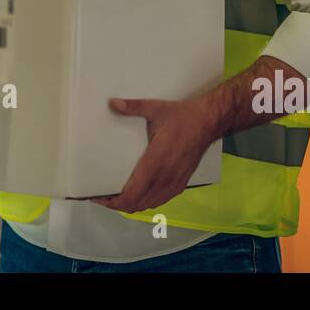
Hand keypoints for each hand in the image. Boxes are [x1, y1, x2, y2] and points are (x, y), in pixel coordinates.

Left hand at [91, 95, 219, 213]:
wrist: (209, 122)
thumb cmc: (182, 116)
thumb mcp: (156, 108)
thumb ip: (133, 107)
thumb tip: (113, 104)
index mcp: (156, 162)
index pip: (132, 194)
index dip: (114, 202)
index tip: (101, 198)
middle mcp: (165, 177)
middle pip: (138, 204)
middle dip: (119, 205)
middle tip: (105, 197)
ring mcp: (175, 182)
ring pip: (150, 204)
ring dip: (133, 205)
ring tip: (119, 197)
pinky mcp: (182, 182)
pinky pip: (162, 200)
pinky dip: (148, 202)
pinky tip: (141, 195)